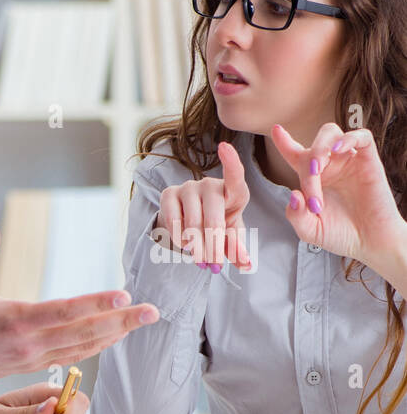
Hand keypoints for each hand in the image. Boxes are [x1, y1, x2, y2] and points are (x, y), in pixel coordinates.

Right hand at [0, 224, 157, 385]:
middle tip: (153, 312)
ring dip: (113, 335)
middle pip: (82, 333)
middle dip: (121, 322)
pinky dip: (93, 346)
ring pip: (80, 348)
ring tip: (139, 323)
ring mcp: (28, 358)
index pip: (63, 311)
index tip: (123, 295)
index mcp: (12, 320)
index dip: (95, 303)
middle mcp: (26, 344)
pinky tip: (110, 336)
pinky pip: (68, 356)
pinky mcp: (27, 364)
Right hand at [154, 140, 252, 272]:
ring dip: (196, 247)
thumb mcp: (230, 235)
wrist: (191, 222)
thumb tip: (245, 263)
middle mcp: (209, 184)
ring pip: (192, 223)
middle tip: (214, 265)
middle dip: (213, 245)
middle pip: (213, 217)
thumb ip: (238, 248)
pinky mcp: (168, 194)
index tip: (224, 148)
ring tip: (200, 261)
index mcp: (233, 191)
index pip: (234, 174)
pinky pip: (173, 220)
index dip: (230, 161)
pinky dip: (179, 238)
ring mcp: (188, 187)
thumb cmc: (218, 224)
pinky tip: (185, 246)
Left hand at [272, 123, 406, 273]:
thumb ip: (295, 215)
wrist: (369, 243)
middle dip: (306, 161)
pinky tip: (338, 149)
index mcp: (313, 180)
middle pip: (313, 144)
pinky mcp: (369, 161)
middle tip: (310, 184)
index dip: (284, 141)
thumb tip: (294, 194)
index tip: (276, 130)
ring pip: (331, 134)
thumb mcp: (309, 230)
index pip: (296, 154)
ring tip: (317, 171)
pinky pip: (361, 136)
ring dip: (319, 149)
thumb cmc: (340, 235)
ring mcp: (349, 162)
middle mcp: (330, 167)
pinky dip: (348, 137)